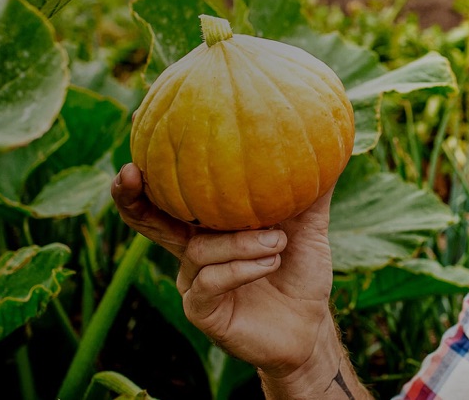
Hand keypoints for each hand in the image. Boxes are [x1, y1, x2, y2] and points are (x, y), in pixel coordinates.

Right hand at [111, 163, 343, 384]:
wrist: (311, 326)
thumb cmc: (302, 272)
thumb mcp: (309, 226)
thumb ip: (312, 190)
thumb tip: (335, 143)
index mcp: (212, 228)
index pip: (171, 198)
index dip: (147, 176)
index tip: (133, 146)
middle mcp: (194, 253)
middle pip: (151, 222)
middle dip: (135, 197)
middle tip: (132, 172)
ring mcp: (195, 283)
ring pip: (200, 249)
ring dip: (242, 242)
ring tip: (277, 241)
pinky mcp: (201, 311)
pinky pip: (209, 282)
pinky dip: (242, 268)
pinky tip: (269, 263)